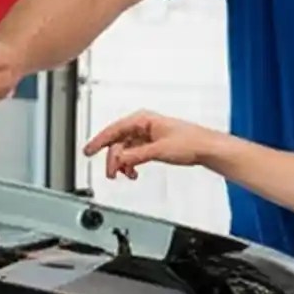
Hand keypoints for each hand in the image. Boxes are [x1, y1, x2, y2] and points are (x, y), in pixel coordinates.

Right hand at [83, 110, 214, 179]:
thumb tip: (119, 159)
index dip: (99, 141)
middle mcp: (143, 124)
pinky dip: (131, 163)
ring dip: (123, 163)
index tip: (87, 151)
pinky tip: (133, 172)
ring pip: (126, 149)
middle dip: (114, 159)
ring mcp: (147, 134)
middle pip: (118, 142)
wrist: (205, 148)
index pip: (114, 130)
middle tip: (112, 174)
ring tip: (126, 175)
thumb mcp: (158, 150)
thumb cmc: (189, 142)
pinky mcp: (152, 143)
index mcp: (143, 119)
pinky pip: (134, 153)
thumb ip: (136, 155)